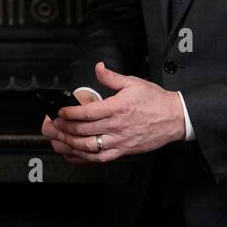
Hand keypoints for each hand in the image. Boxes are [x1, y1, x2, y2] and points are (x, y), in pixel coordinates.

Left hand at [41, 62, 184, 163]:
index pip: (86, 112)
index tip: (59, 112)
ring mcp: (119, 141)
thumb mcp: (133, 82)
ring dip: (69, 144)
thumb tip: (98, 68)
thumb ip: (111, 77)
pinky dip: (84, 158)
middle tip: (51, 126)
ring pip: (88, 147)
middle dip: (63, 129)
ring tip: (57, 140)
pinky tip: (73, 155)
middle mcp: (116, 126)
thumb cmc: (156, 101)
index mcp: (116, 108)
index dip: (69, 113)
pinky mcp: (123, 151)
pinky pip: (100, 158)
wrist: (175, 118)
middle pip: (83, 130)